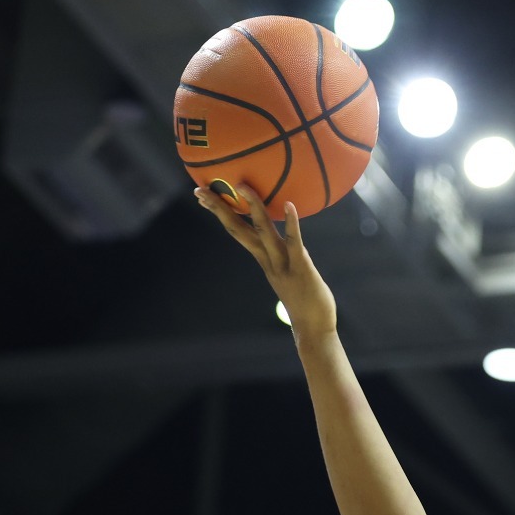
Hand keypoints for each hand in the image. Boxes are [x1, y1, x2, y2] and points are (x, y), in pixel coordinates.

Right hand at [196, 183, 337, 340]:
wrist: (313, 329)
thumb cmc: (304, 301)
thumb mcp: (286, 274)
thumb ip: (280, 257)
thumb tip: (281, 242)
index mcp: (263, 259)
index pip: (237, 231)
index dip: (220, 213)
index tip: (203, 196)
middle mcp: (268, 260)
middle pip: (239, 230)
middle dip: (220, 209)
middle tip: (201, 190)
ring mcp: (282, 264)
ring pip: (263, 232)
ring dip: (253, 208)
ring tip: (242, 186)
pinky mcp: (301, 268)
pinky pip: (294, 242)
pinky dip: (291, 223)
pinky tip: (289, 204)